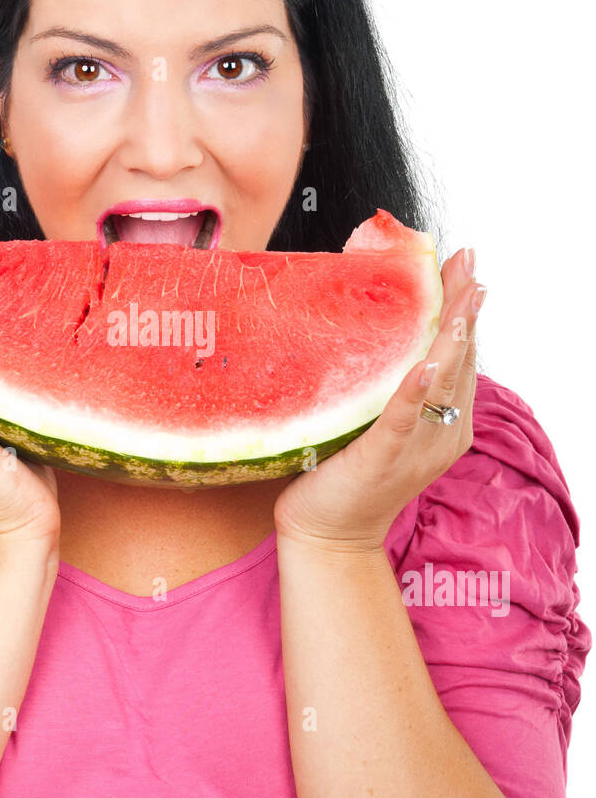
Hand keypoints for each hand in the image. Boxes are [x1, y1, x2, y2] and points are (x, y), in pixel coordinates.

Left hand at [273, 247, 484, 552]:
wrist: (328, 534)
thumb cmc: (344, 474)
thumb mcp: (374, 421)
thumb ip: (386, 386)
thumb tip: (376, 333)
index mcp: (443, 422)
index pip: (459, 357)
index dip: (464, 312)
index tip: (466, 269)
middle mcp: (440, 432)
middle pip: (459, 361)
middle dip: (464, 309)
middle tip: (469, 263)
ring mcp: (416, 446)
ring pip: (441, 383)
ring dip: (451, 338)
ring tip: (461, 298)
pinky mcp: (383, 457)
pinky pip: (402, 419)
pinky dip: (414, 391)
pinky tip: (423, 364)